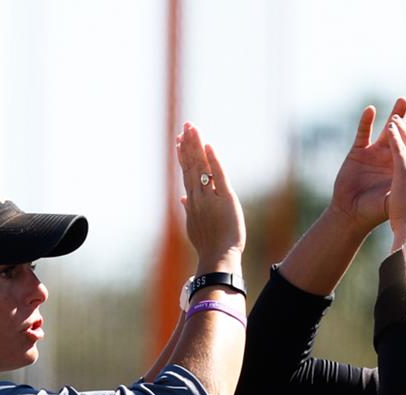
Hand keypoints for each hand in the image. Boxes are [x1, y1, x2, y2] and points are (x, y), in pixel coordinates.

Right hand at [177, 122, 244, 270]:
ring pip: (201, 167)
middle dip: (188, 144)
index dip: (183, 155)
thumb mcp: (194, 227)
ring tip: (193, 129)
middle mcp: (198, 196)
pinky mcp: (226, 199)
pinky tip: (209, 146)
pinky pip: (218, 176)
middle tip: (186, 126)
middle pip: (192, 165)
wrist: (218, 258)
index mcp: (192, 202)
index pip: (186, 173)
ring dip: (197, 147)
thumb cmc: (208, 246)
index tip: (179, 140)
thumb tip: (182, 199)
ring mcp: (210, 197)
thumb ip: (189, 210)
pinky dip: (214, 161)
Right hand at [329, 98, 405, 234]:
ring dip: (395, 115)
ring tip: (403, 101)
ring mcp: (374, 153)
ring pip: (387, 129)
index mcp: (405, 167)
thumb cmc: (376, 211)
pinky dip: (365, 122)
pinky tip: (371, 110)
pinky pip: (362, 134)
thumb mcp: (398, 199)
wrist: (352, 216)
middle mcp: (391, 157)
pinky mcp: (358, 153)